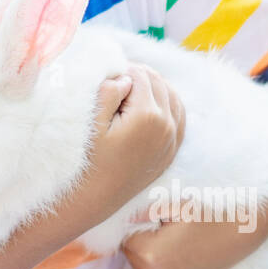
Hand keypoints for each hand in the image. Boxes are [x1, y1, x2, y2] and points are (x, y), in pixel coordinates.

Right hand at [80, 65, 185, 226]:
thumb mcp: (92, 122)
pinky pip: (179, 115)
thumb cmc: (88, 159)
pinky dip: (168, 103)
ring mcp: (172, 139)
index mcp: (147, 116)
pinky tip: (151, 103)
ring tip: (131, 91)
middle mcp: (166, 126)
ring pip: (172, 95)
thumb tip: (125, 78)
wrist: (96, 197)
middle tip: (117, 83)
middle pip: (158, 82)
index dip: (122, 71)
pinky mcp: (171, 149)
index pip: (140, 75)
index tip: (108, 80)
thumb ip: (108, 92)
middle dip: (138, 77)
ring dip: (154, 88)